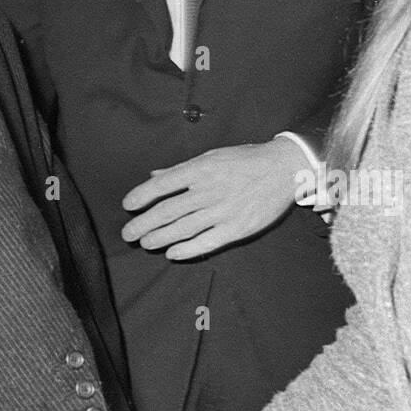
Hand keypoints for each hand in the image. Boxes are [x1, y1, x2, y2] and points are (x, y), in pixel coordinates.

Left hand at [120, 138, 305, 260]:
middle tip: (127, 233)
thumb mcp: (211, 157)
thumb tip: (153, 176)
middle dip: (144, 223)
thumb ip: (181, 169)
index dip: (142, 195)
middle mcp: (209, 190)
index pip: (163, 184)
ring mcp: (223, 211)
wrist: (283, 169)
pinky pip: (206, 243)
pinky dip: (187, 249)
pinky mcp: (237, 229)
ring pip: (183, 228)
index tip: (128, 205)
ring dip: (160, 237)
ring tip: (145, 243)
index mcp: (200, 169)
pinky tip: (172, 254)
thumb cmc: (244, 160)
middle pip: (168, 210)